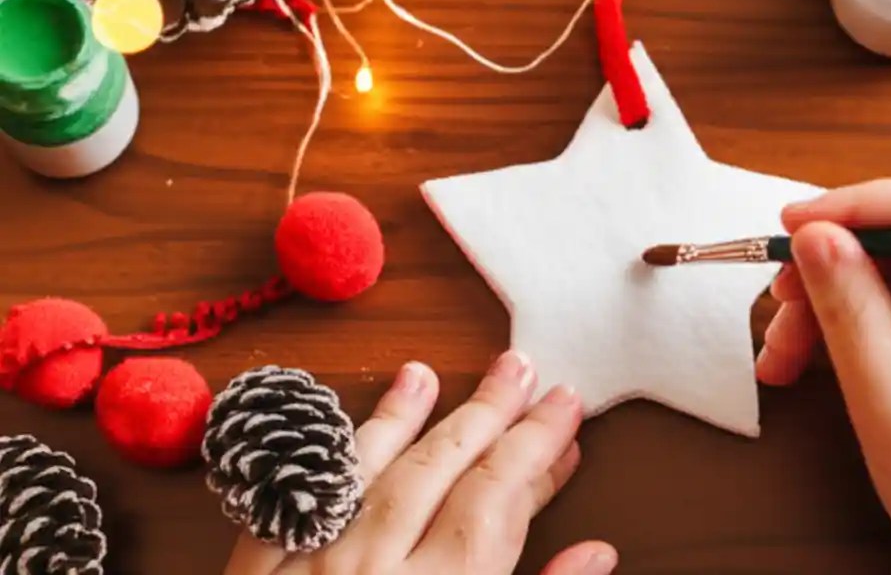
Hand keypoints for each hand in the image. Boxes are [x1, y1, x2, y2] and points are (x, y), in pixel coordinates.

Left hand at [224, 353, 617, 574]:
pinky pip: (303, 495)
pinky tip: (359, 419)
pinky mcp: (262, 571)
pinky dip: (336, 453)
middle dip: (492, 414)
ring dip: (417, 415)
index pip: (499, 501)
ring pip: (375, 468)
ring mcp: (317, 564)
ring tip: (449, 374)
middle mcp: (379, 570)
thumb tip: (596, 555)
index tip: (566, 408)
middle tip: (526, 369)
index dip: (538, 448)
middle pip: (445, 470)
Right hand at [756, 179, 890, 574]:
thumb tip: (817, 234)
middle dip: (832, 275)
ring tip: (784, 366)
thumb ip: (851, 309)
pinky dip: (872, 339)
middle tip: (772, 323)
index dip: (851, 204)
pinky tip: (825, 373)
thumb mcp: (890, 405)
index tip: (785, 230)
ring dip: (841, 313)